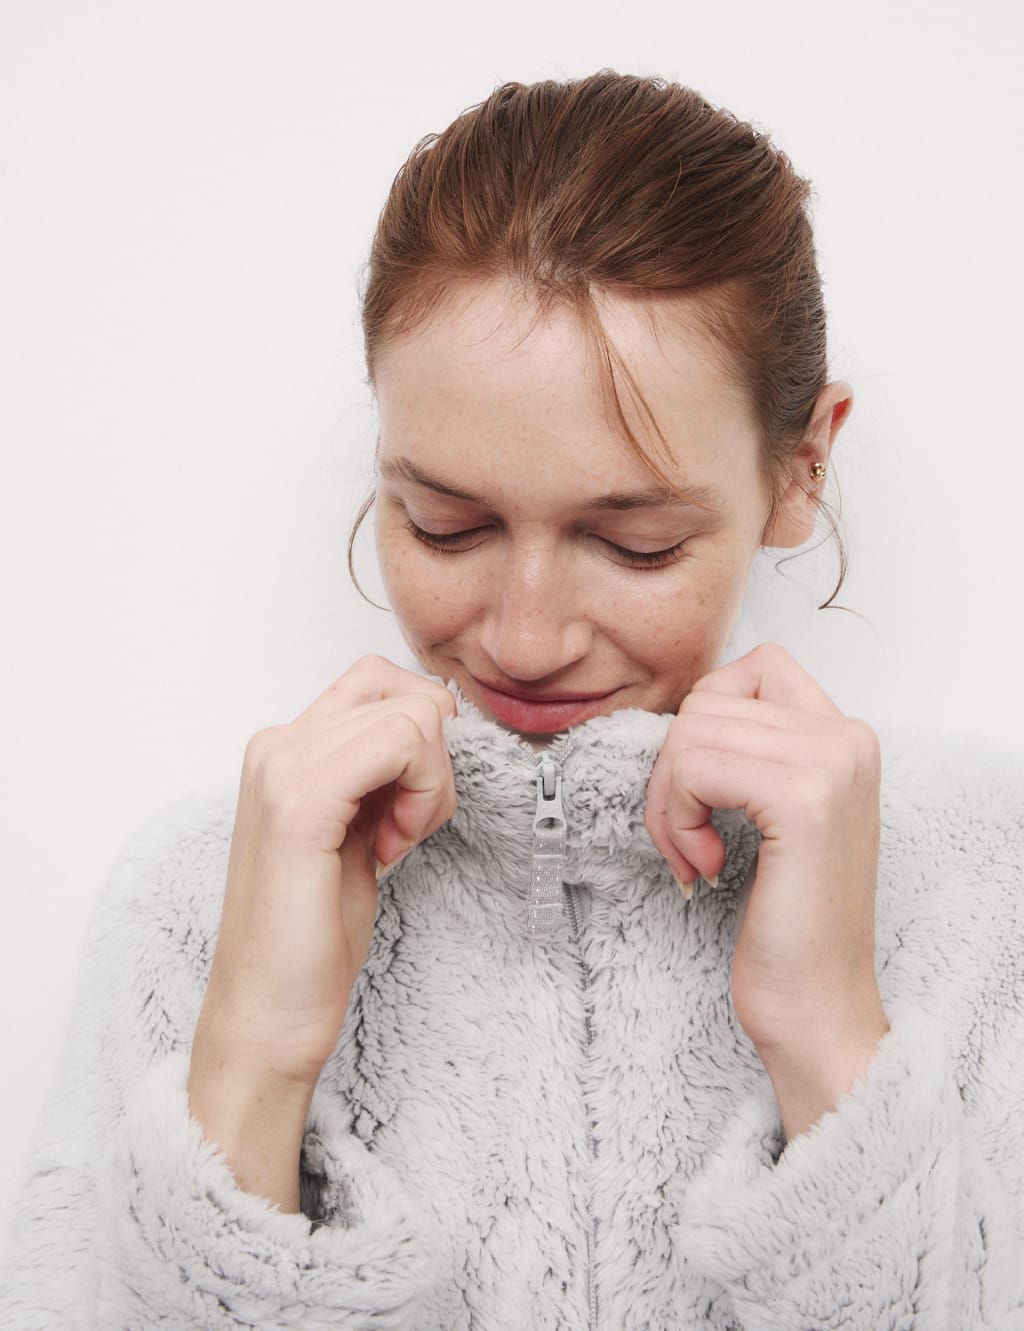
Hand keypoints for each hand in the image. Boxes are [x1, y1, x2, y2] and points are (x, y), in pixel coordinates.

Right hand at [192, 656, 457, 1090]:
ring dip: (431, 783)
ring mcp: (283, 766)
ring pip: (414, 715)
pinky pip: (403, 743)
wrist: (269, 1014)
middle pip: (406, 692)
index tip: (407, 808)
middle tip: (407, 825)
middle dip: (435, 758)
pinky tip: (392, 849)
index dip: (422, 739)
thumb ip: (381, 771)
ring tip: (394, 843)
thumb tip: (441, 721)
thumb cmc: (312, 935)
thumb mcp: (358, 829)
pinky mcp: (300, 801)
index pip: (383, 681)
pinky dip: (423, 794)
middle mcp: (276, 744)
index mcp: (285, 748)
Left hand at [644, 643, 889, 1136]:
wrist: (817, 1006)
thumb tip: (678, 716)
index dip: (702, 722)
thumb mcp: (773, 813)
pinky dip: (677, 818)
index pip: (751, 668)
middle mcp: (848, 738)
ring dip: (669, 802)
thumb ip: (746, 752)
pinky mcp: (803, 801)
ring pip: (692, 732)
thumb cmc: (786, 921)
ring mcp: (831, 765)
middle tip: (683, 840)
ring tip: (693, 857)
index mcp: (846, 736)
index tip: (704, 791)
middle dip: (671, 773)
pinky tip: (705, 868)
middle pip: (708, 701)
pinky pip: (695, 767)